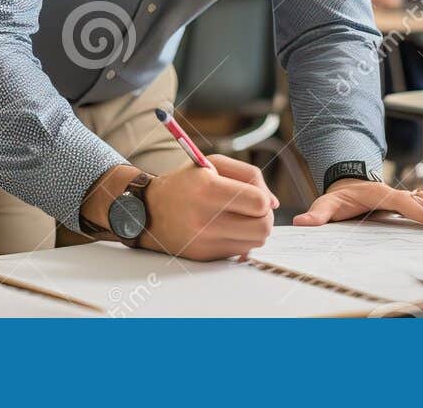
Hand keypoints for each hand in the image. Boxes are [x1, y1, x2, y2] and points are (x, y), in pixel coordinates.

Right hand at [142, 154, 277, 260]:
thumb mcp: (213, 164)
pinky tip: (227, 229)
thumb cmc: (186, 183)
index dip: (264, 199)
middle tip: (254, 210)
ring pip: (255, 242)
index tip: (256, 197)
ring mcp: (204, 242)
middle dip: (265, 217)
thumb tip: (273, 203)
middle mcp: (204, 219)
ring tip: (239, 218)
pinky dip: (240, 240)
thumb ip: (250, 176)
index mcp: (207, 189)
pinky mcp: (205, 257)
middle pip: (262, 227)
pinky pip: (240, 251)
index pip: (258, 203)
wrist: (148, 210)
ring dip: (254, 230)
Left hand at [292, 179, 422, 228]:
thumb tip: (301, 222)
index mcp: (379, 193)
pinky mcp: (406, 202)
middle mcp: (395, 193)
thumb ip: (317, 215)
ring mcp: (402, 196)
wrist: (345, 185)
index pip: (403, 203)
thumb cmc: (339, 197)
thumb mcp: (326, 205)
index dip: (420, 212)